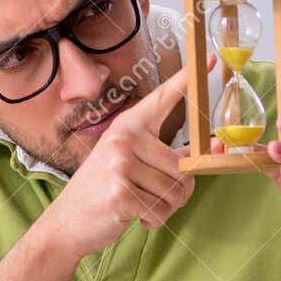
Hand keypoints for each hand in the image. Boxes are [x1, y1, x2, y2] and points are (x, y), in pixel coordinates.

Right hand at [39, 62, 197, 260]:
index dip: (187, 81)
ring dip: (165, 209)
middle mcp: (124, 138)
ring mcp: (121, 163)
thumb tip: (215, 146)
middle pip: (184, 168)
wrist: (66, 222)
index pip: (163, 99)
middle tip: (153, 198)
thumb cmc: (104, 191)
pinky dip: (154, 221)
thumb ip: (172, 154)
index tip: (208, 58)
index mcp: (129, 126)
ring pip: (176, 192)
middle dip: (178, 193)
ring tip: (141, 206)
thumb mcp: (132, 164)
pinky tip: (134, 217)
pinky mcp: (121, 192)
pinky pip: (161, 211)